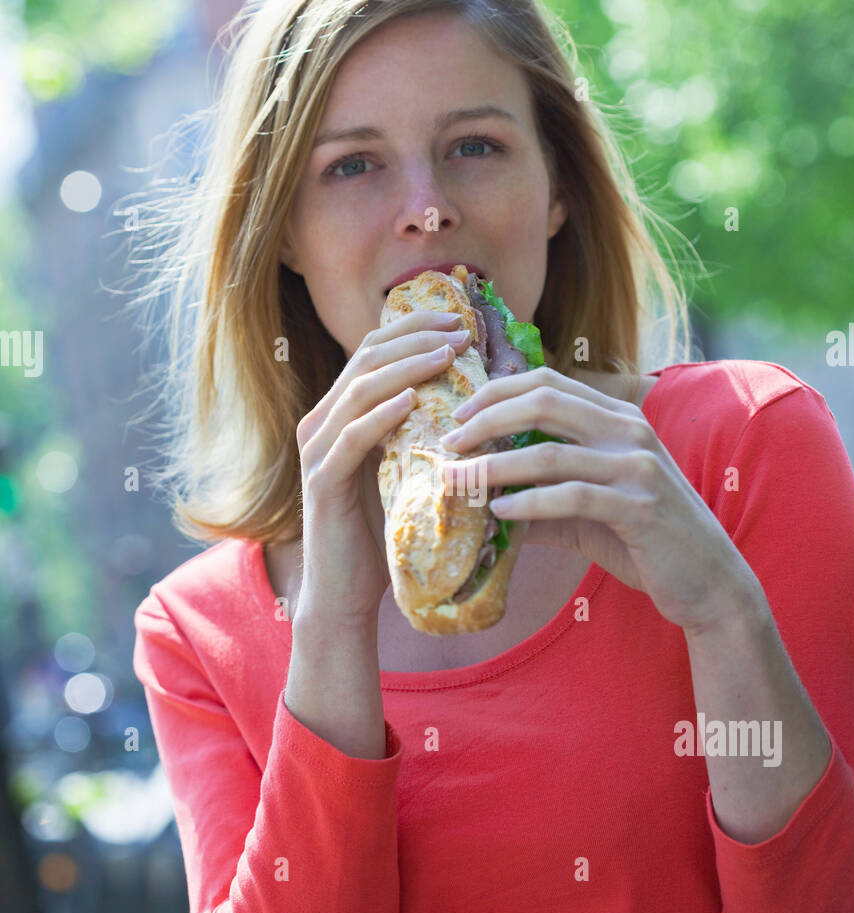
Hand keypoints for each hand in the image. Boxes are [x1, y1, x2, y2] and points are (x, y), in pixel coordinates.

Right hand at [295, 310, 471, 623]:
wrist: (347, 593)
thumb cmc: (383, 532)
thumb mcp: (405, 469)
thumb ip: (421, 431)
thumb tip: (476, 397)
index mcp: (339, 413)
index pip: (372, 350)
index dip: (414, 327)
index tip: (459, 320)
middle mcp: (320, 422)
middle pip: (365, 357)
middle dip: (415, 337)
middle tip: (460, 329)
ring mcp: (316, 450)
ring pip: (359, 388)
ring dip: (407, 366)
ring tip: (446, 354)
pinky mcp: (321, 482)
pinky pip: (351, 437)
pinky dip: (383, 413)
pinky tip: (414, 399)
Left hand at [438, 366, 761, 634]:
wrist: (709, 580)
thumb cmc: (645, 540)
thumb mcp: (587, 512)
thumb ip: (541, 498)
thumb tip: (481, 500)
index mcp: (617, 418)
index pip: (548, 382)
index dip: (497, 393)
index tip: (459, 417)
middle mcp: (629, 431)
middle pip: (543, 402)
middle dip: (487, 419)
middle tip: (448, 443)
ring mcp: (637, 467)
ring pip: (550, 453)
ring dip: (495, 467)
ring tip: (459, 481)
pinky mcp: (639, 506)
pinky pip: (571, 497)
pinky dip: (528, 504)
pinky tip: (498, 514)